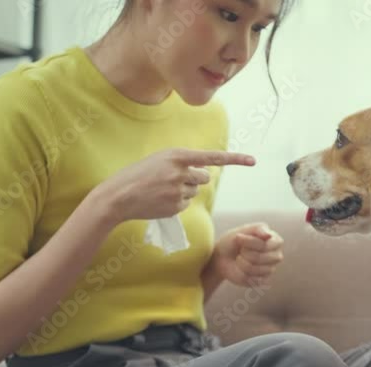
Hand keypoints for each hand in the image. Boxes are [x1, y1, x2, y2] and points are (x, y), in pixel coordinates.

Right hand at [92, 148, 254, 224]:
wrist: (118, 196)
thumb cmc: (136, 175)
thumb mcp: (159, 159)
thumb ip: (182, 162)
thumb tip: (205, 172)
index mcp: (177, 155)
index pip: (213, 157)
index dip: (235, 159)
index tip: (253, 161)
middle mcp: (181, 171)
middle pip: (205, 177)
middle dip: (195, 179)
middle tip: (174, 180)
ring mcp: (178, 190)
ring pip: (194, 191)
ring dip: (184, 190)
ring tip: (161, 190)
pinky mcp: (175, 207)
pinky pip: (185, 204)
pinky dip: (176, 203)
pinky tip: (160, 200)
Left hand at [210, 223, 284, 287]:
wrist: (223, 257)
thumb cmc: (235, 241)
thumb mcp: (244, 230)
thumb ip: (258, 229)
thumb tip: (269, 235)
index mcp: (276, 241)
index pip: (264, 245)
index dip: (249, 242)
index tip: (238, 237)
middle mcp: (276, 256)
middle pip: (260, 258)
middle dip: (244, 253)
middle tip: (240, 250)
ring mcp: (271, 270)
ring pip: (254, 269)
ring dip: (241, 263)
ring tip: (239, 258)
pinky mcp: (262, 281)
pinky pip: (251, 279)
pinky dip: (241, 273)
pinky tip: (241, 268)